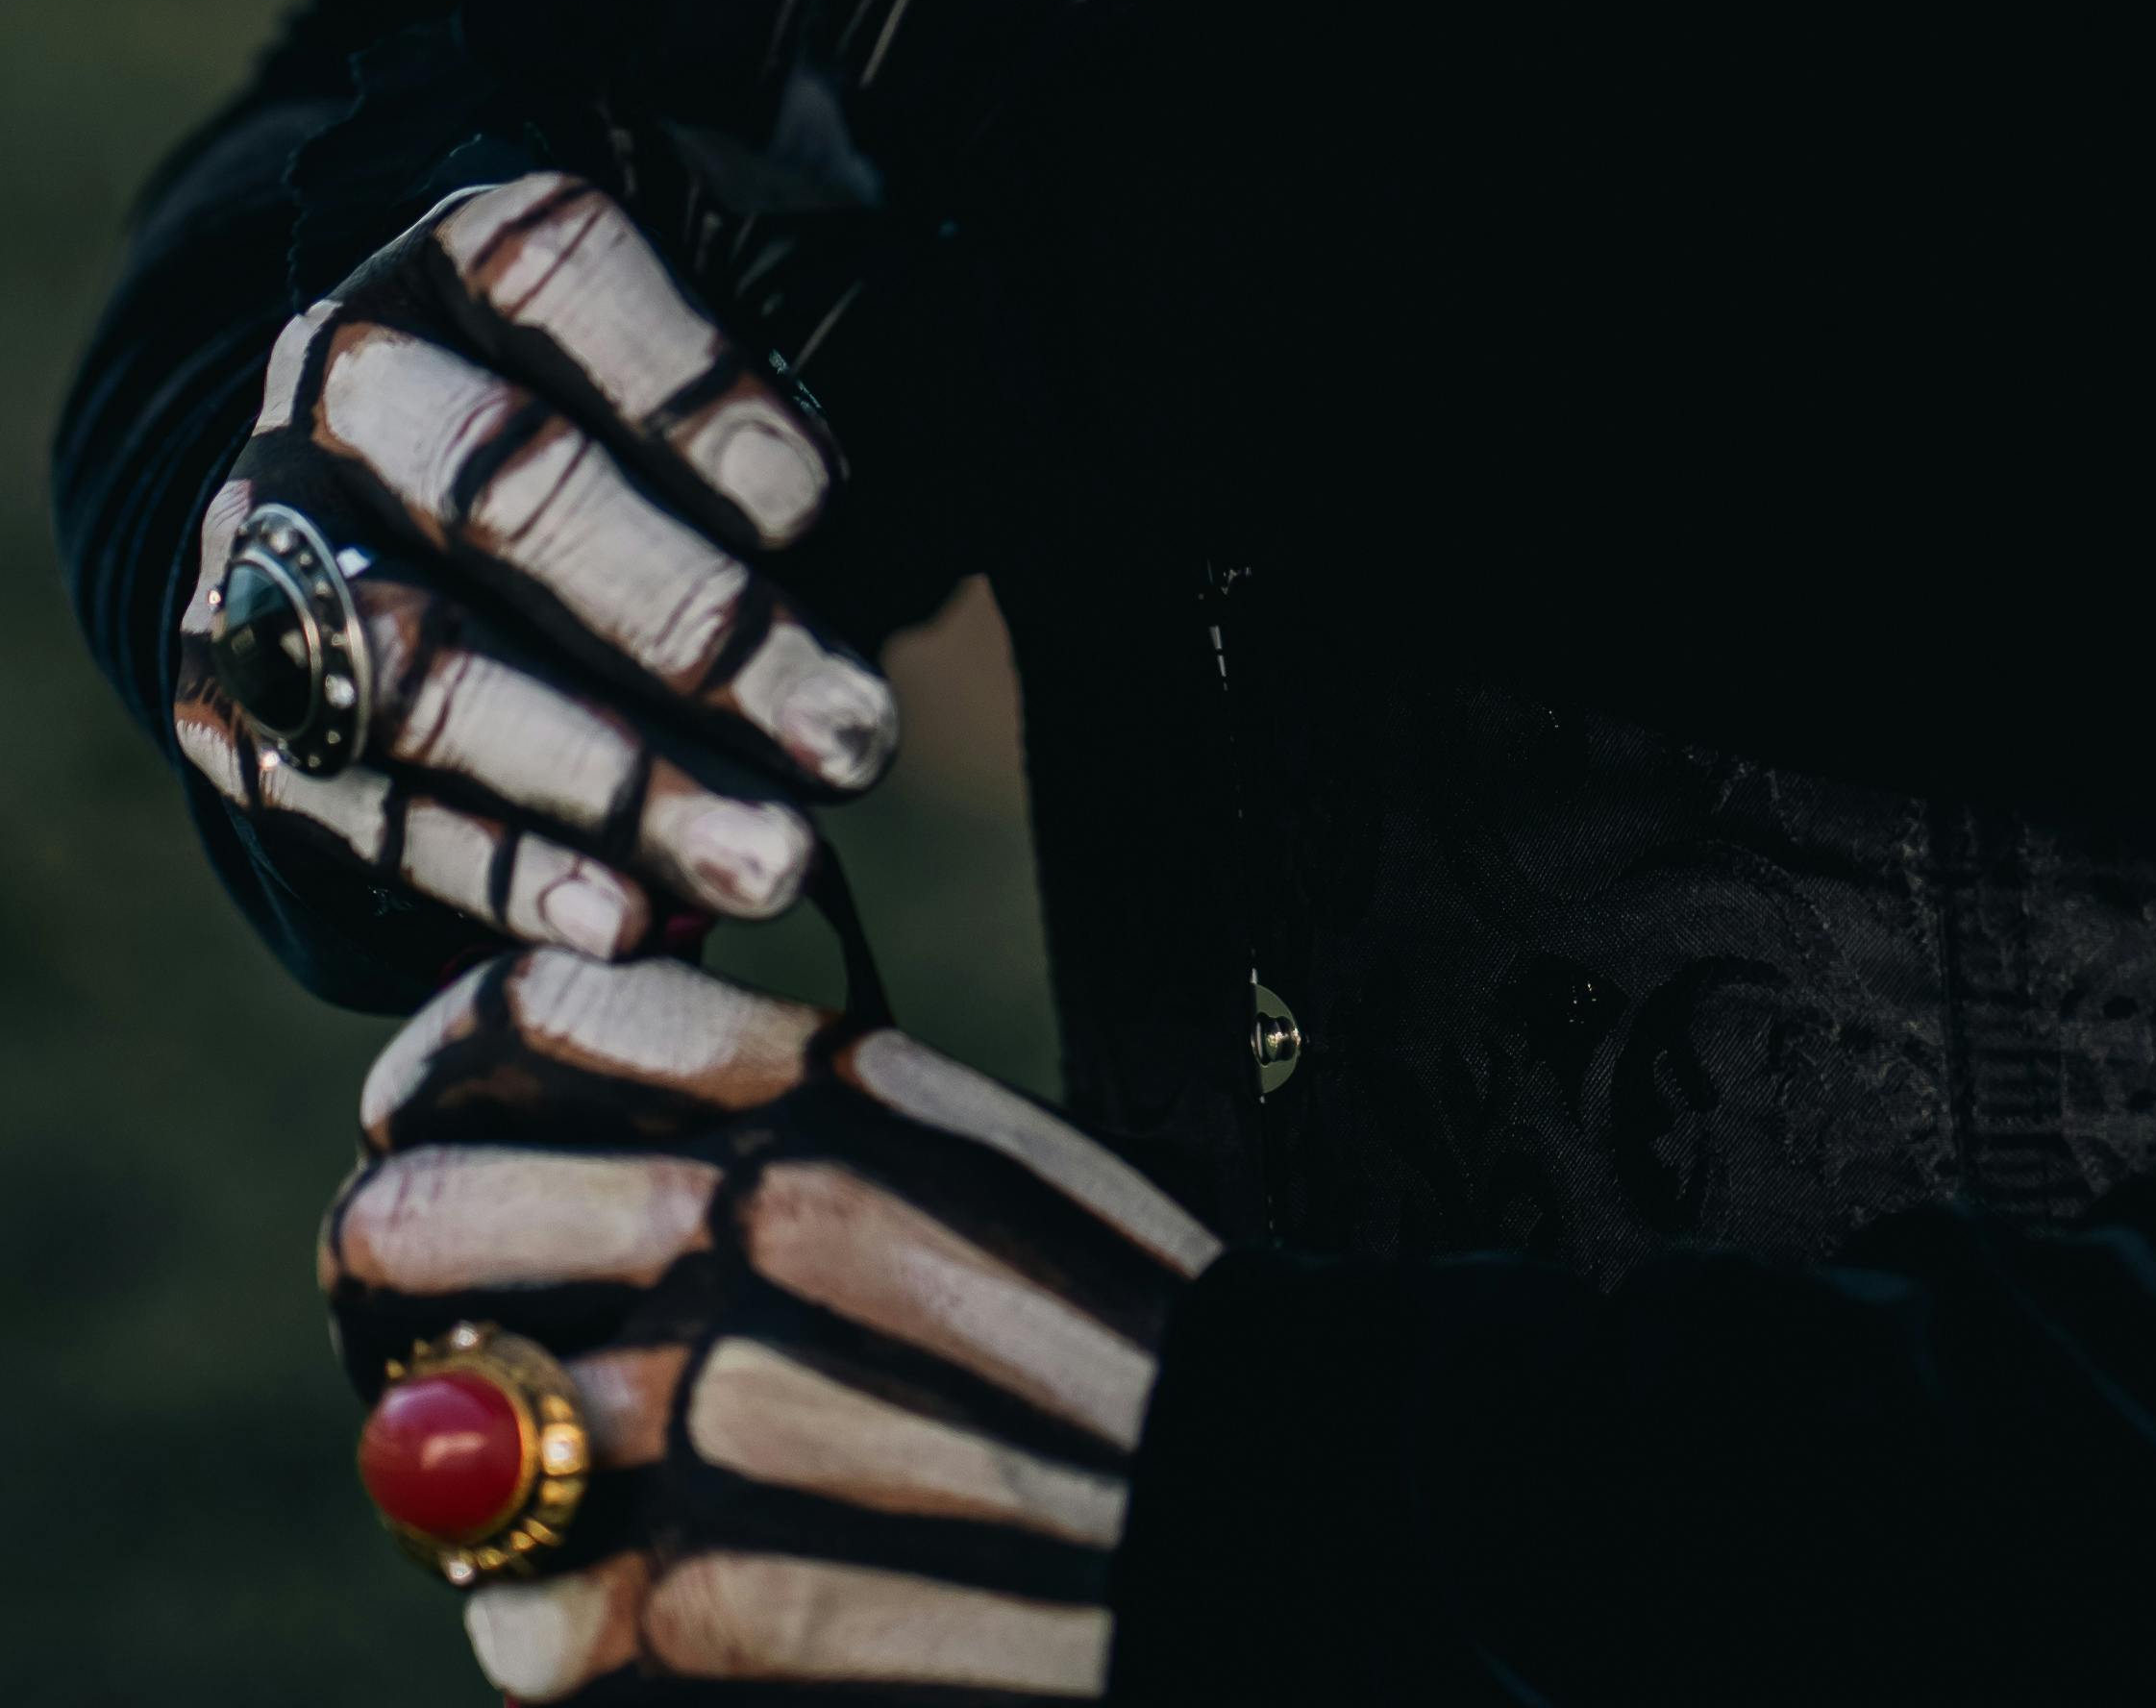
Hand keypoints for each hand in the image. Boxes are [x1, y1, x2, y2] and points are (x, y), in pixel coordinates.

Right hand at [178, 172, 896, 952]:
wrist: (375, 513)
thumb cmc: (609, 432)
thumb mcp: (683, 372)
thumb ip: (767, 425)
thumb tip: (860, 523)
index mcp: (453, 254)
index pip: (556, 276)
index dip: (688, 389)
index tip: (824, 506)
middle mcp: (341, 384)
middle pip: (503, 490)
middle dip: (692, 627)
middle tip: (858, 739)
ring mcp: (264, 550)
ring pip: (426, 670)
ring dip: (612, 780)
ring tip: (778, 860)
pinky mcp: (230, 714)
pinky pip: (360, 809)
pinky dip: (500, 873)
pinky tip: (628, 922)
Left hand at [325, 948, 1213, 1692]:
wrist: (1268, 1510)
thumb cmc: (1104, 1330)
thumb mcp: (953, 1147)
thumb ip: (751, 1125)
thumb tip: (505, 1146)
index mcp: (817, 1090)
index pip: (519, 1010)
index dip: (430, 1077)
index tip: (423, 1140)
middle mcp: (748, 1222)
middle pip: (411, 1220)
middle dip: (389, 1295)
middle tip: (440, 1356)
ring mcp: (715, 1417)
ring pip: (446, 1447)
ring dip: (488, 1497)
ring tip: (581, 1517)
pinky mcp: (700, 1607)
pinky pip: (519, 1629)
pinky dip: (560, 1642)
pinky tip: (659, 1624)